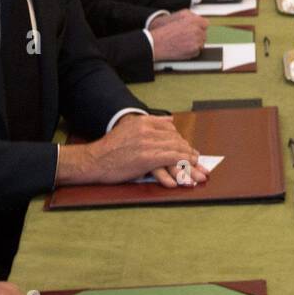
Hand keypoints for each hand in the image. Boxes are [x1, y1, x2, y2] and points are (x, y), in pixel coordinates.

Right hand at [57, 113, 205, 186]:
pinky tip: (186, 173)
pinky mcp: (146, 158)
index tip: (190, 152)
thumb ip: (151, 123)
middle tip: (200, 164)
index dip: (183, 142)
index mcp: (144, 122)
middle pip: (176, 141)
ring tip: (197, 171)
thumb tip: (171, 120)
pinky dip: (180, 167)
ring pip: (176, 151)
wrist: (93, 160)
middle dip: (190, 154)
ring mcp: (147, 143)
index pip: (171, 131)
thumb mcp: (130, 128)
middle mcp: (147, 130)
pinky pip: (169, 160)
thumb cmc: (110, 148)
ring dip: (189, 163)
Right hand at [149, 10, 207, 60]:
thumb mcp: (178, 15)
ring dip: (195, 42)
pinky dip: (192, 50)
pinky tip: (182, 47)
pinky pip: (198, 51)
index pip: (205, 23)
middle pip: (204, 33)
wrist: (155, 43)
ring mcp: (196, 42)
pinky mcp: (194, 51)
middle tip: (186, 35)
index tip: (195, 28)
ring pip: (201, 42)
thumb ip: (191, 15)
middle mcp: (197, 31)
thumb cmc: (164, 30)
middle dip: (197, 34)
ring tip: (183, 41)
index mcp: (193, 21)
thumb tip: (198, 18)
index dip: (199, 26)